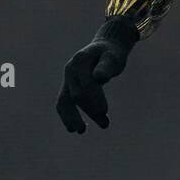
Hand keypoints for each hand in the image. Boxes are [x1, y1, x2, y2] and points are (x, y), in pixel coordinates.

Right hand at [56, 16, 138, 133]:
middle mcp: (70, 70)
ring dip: (72, 117)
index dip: (95, 98)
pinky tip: (76, 128)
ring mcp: (67, 79)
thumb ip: (107, 66)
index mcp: (80, 61)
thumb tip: (99, 77)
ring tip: (81, 131)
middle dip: (90, 111)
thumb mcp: (114, 57)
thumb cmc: (112, 53)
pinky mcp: (68, 87)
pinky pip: (64, 103)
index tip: (106, 112)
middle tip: (105, 124)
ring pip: (65, 101)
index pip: (86, 84)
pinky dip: (69, 115)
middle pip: (76, 94)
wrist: (105, 48)